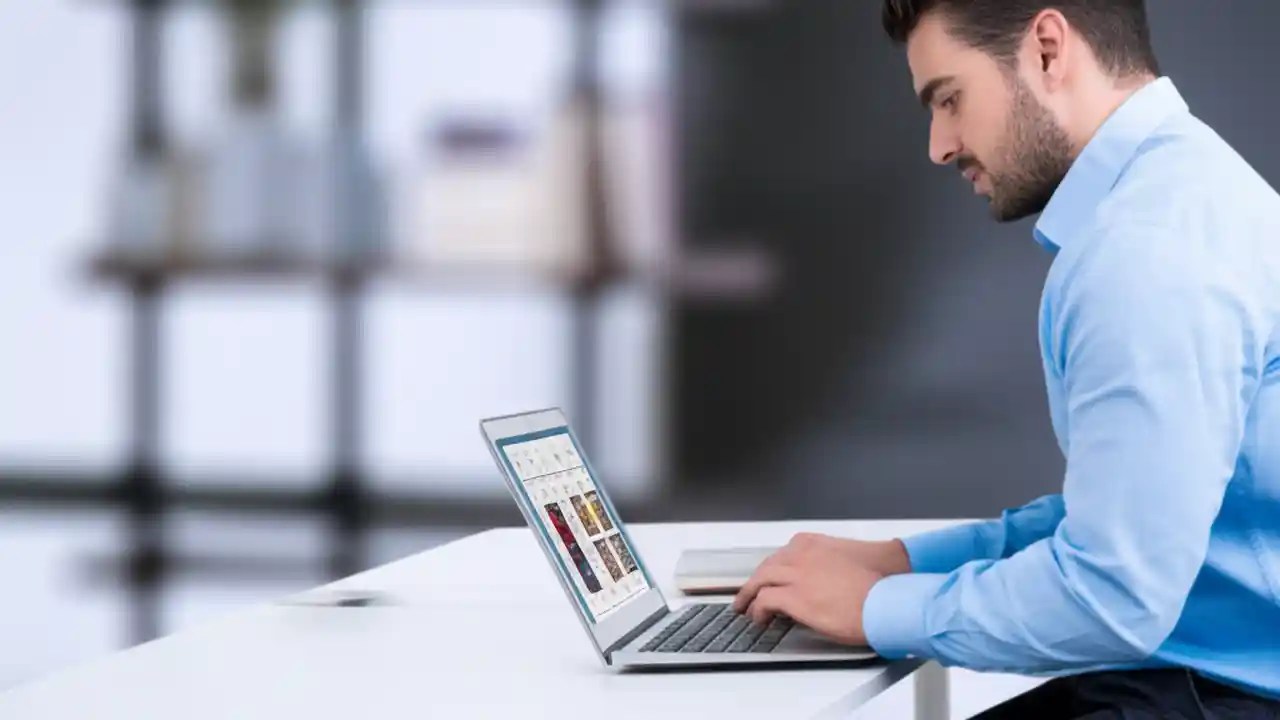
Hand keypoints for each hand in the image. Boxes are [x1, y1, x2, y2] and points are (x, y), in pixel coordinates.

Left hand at [731, 533, 907, 645]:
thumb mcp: (849, 563)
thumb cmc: (877, 585)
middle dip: (757, 579)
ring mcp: (797, 574)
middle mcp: (803, 555)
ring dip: (751, 594)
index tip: (770, 577)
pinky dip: (758, 610)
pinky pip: (765, 601)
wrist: (887, 598)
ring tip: (746, 607)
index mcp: (816, 545)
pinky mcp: (795, 597)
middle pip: (769, 565)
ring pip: (761, 580)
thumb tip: (820, 583)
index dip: (774, 568)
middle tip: (750, 592)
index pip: (784, 553)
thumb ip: (827, 566)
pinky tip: (759, 618)